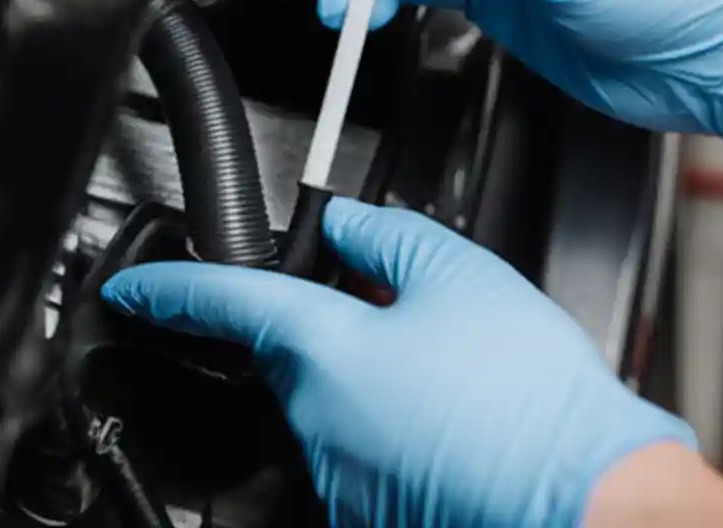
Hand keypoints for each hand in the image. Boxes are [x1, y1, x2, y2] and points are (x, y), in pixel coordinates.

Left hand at [103, 198, 694, 526]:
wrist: (587, 499)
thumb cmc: (530, 401)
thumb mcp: (462, 277)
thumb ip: (386, 236)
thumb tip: (348, 224)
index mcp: (324, 349)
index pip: (222, 303)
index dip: (170, 287)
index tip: (135, 289)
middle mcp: (316, 419)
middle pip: (295, 353)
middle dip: (335, 329)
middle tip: (411, 318)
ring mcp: (340, 475)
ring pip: (334, 405)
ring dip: (373, 381)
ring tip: (456, 378)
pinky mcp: (371, 509)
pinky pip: (364, 452)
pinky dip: (395, 430)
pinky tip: (455, 423)